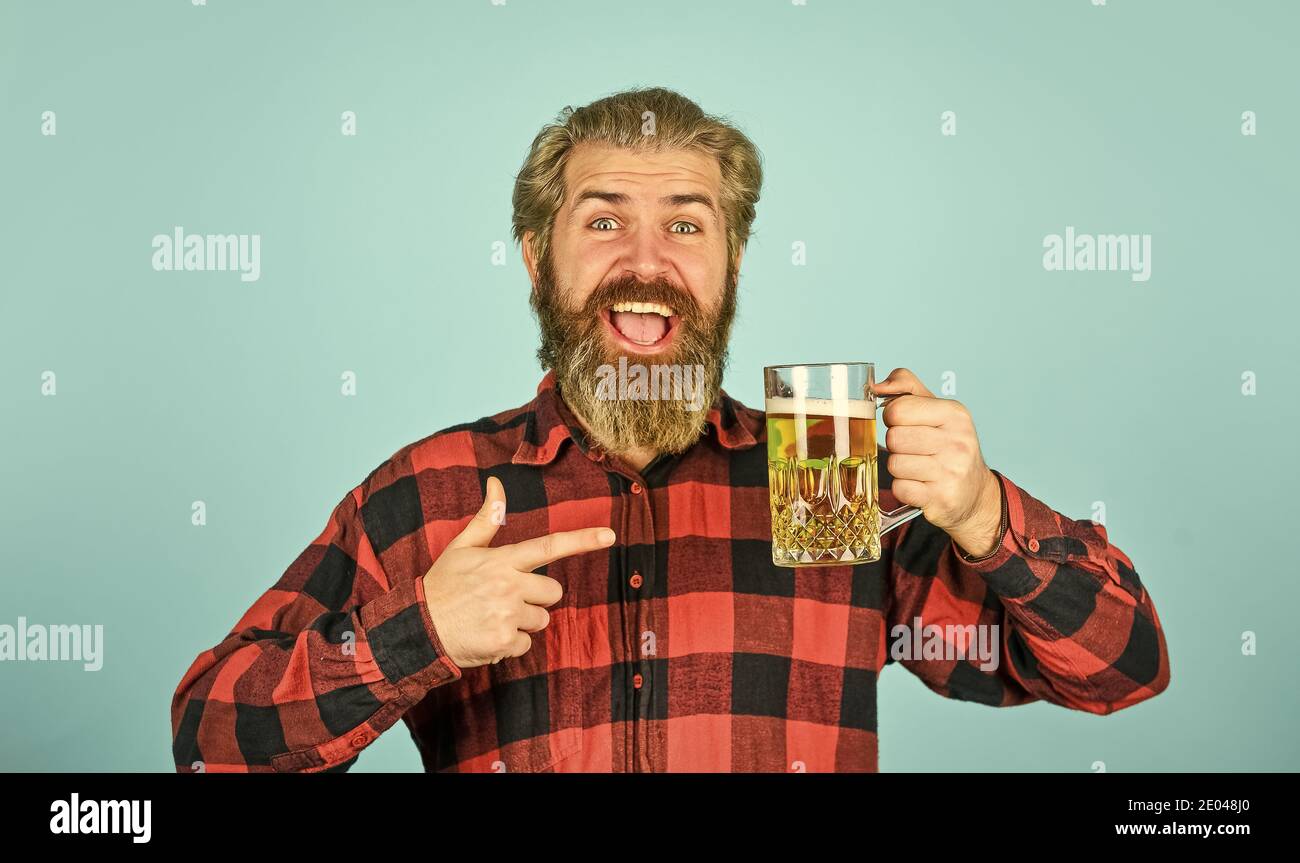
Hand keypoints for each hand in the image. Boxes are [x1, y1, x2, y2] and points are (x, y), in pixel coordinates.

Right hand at [421, 476, 615, 668]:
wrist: (418, 630)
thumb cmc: (442, 586)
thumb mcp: (461, 548)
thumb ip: (487, 518)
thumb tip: (496, 482)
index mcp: (502, 561)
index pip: (548, 547)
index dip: (582, 540)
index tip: (609, 536)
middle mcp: (508, 587)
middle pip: (553, 592)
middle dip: (537, 597)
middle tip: (506, 598)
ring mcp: (508, 616)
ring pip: (541, 619)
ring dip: (523, 621)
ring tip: (492, 617)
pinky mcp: (504, 643)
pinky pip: (527, 644)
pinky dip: (511, 644)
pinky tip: (488, 635)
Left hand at [873, 368, 1002, 556]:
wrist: (974, 492)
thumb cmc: (947, 445)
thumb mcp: (935, 408)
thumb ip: (905, 385)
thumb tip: (876, 386)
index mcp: (955, 414)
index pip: (898, 409)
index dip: (893, 417)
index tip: (905, 424)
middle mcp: (957, 441)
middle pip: (894, 438)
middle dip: (896, 444)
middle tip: (912, 449)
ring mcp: (952, 471)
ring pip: (894, 463)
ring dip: (899, 467)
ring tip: (917, 467)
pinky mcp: (941, 498)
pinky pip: (899, 488)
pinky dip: (903, 488)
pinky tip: (919, 484)